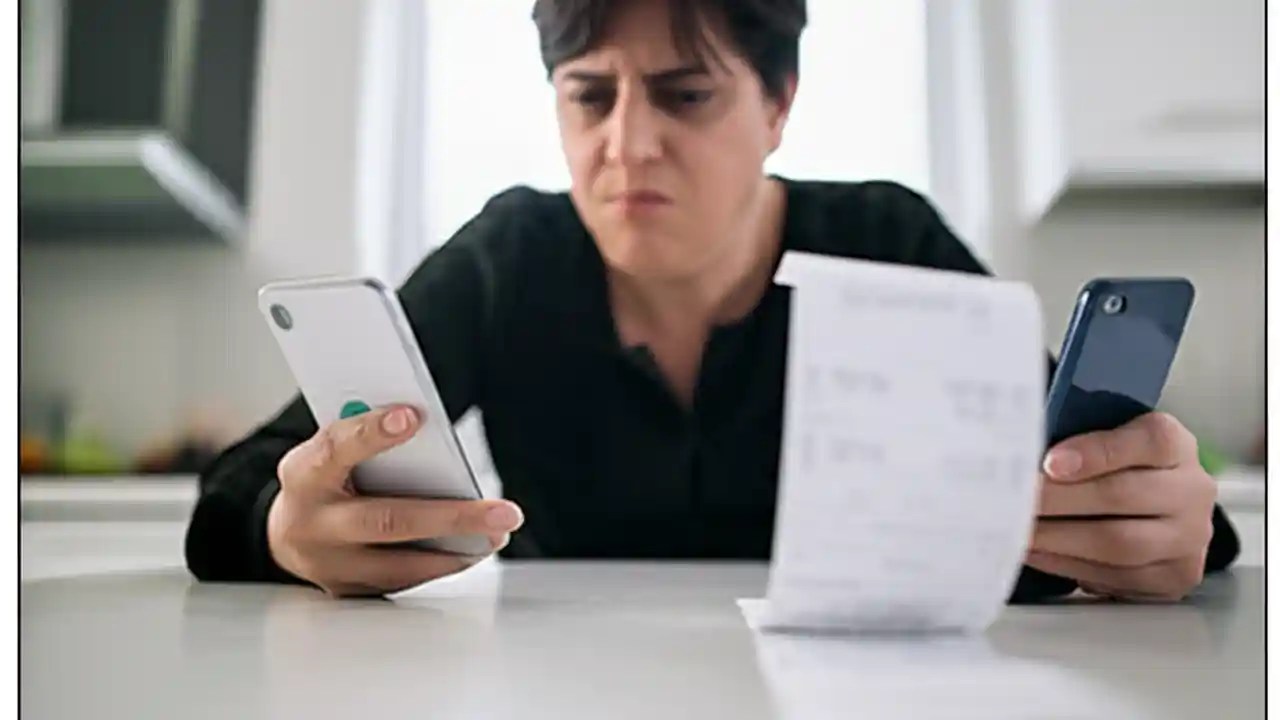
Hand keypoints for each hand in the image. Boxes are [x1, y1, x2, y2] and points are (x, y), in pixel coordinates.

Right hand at [268, 405, 524, 596]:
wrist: (285, 531)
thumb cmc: (324, 478)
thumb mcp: (332, 450)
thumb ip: (366, 439)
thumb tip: (423, 426)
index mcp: (304, 473)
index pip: (336, 449)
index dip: (372, 433)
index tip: (412, 416)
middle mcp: (312, 523)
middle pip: (386, 520)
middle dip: (452, 516)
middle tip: (503, 512)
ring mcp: (329, 564)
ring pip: (399, 564)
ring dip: (456, 550)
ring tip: (498, 533)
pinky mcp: (347, 589)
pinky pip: (401, 581)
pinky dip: (441, 565)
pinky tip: (473, 550)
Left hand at [1029, 412, 1215, 600]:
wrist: (1157, 504)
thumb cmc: (1115, 465)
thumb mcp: (1105, 435)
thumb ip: (1075, 434)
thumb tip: (1019, 444)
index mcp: (1174, 444)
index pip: (1147, 441)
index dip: (1095, 453)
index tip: (1049, 462)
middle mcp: (1190, 490)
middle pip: (1123, 495)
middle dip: (1058, 500)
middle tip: (1013, 501)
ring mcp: (1189, 538)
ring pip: (1121, 544)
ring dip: (1058, 539)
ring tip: (1015, 531)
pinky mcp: (1175, 577)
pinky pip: (1118, 577)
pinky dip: (1068, 565)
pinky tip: (1036, 554)